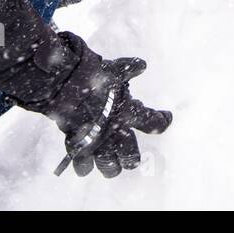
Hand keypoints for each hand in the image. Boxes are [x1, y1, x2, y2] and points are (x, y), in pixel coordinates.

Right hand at [48, 34, 171, 178]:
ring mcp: (98, 142)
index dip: (162, 121)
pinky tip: (85, 166)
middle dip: (131, 159)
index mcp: (129, 113)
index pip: (154, 123)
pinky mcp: (78, 146)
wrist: (66, 83)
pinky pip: (83, 166)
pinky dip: (84, 167)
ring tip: (111, 165)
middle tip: (131, 158)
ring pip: (109, 166)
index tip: (167, 118)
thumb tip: (142, 65)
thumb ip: (129, 69)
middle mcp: (116, 132)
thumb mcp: (115, 70)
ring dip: (111, 167)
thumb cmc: (93, 75)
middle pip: (131, 157)